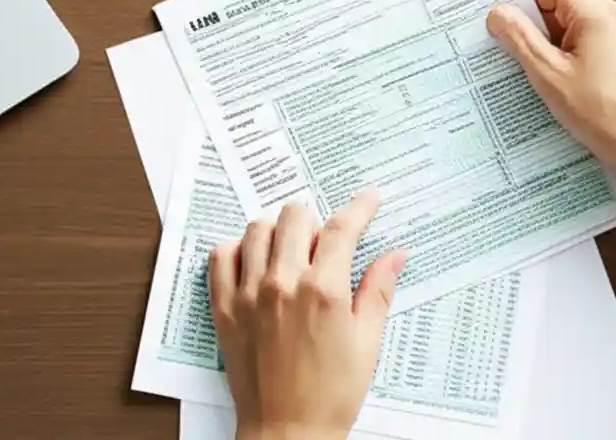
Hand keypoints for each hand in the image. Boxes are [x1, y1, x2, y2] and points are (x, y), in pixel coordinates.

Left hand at [209, 188, 407, 439]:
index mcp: (324, 290)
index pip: (342, 227)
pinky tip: (254, 262)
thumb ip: (379, 290)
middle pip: (295, 216)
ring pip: (257, 228)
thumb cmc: (331, 394)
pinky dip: (237, 249)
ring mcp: (249, 294)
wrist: (287, 433)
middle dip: (316, 217)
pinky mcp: (225, 309)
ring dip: (277, 229)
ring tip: (291, 248)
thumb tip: (395, 254)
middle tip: (325, 237)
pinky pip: (221, 257)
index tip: (368, 198)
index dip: (359, 206)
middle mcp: (283, 284)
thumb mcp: (368, 342)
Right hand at [486, 0, 615, 172]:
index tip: (499, 27)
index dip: (516, 3)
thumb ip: (519, 37)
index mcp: (596, 9)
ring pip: (568, 19)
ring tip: (540, 72)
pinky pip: (585, 34)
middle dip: (532, 25)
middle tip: (515, 55)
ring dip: (548, 41)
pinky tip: (559, 77)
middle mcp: (614, 9)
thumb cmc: (601, 113)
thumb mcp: (547, 73)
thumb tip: (497, 13)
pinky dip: (566, 50)